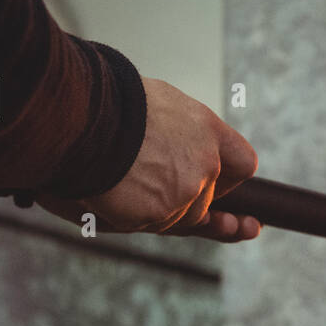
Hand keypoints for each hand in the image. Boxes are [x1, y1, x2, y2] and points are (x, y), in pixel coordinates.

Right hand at [38, 78, 260, 241]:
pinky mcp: (157, 215)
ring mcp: (183, 193)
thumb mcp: (162, 102)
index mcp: (209, 131)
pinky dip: (129, 213)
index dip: (228, 177)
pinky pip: (148, 223)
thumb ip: (184, 130)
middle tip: (146, 178)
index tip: (216, 181)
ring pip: (178, 217)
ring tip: (122, 177)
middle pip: (205, 200)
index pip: (243, 163)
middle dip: (182, 197)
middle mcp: (205, 164)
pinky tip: (111, 191)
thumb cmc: (114, 102)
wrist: (82, 117)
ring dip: (155, 207)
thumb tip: (184, 142)